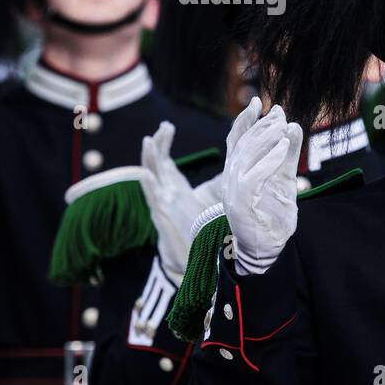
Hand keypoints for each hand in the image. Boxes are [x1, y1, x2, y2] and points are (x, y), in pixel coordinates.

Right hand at [140, 122, 221, 280]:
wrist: (196, 258)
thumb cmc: (201, 229)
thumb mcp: (213, 198)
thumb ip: (221, 181)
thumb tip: (239, 161)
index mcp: (175, 187)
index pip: (165, 160)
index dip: (163, 142)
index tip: (167, 126)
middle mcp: (166, 193)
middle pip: (157, 163)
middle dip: (158, 144)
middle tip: (164, 126)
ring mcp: (163, 204)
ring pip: (151, 177)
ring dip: (149, 159)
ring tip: (148, 141)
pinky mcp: (163, 218)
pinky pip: (153, 200)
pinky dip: (149, 186)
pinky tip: (145, 174)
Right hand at [221, 98, 303, 275]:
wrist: (267, 251)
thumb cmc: (272, 216)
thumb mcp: (284, 180)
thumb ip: (287, 156)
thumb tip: (293, 126)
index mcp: (237, 173)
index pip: (236, 141)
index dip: (244, 121)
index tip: (257, 102)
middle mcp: (230, 179)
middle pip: (242, 145)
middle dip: (260, 126)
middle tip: (278, 113)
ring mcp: (233, 192)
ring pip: (245, 158)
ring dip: (264, 139)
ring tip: (282, 125)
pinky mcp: (241, 205)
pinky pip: (252, 178)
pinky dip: (267, 161)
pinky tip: (281, 148)